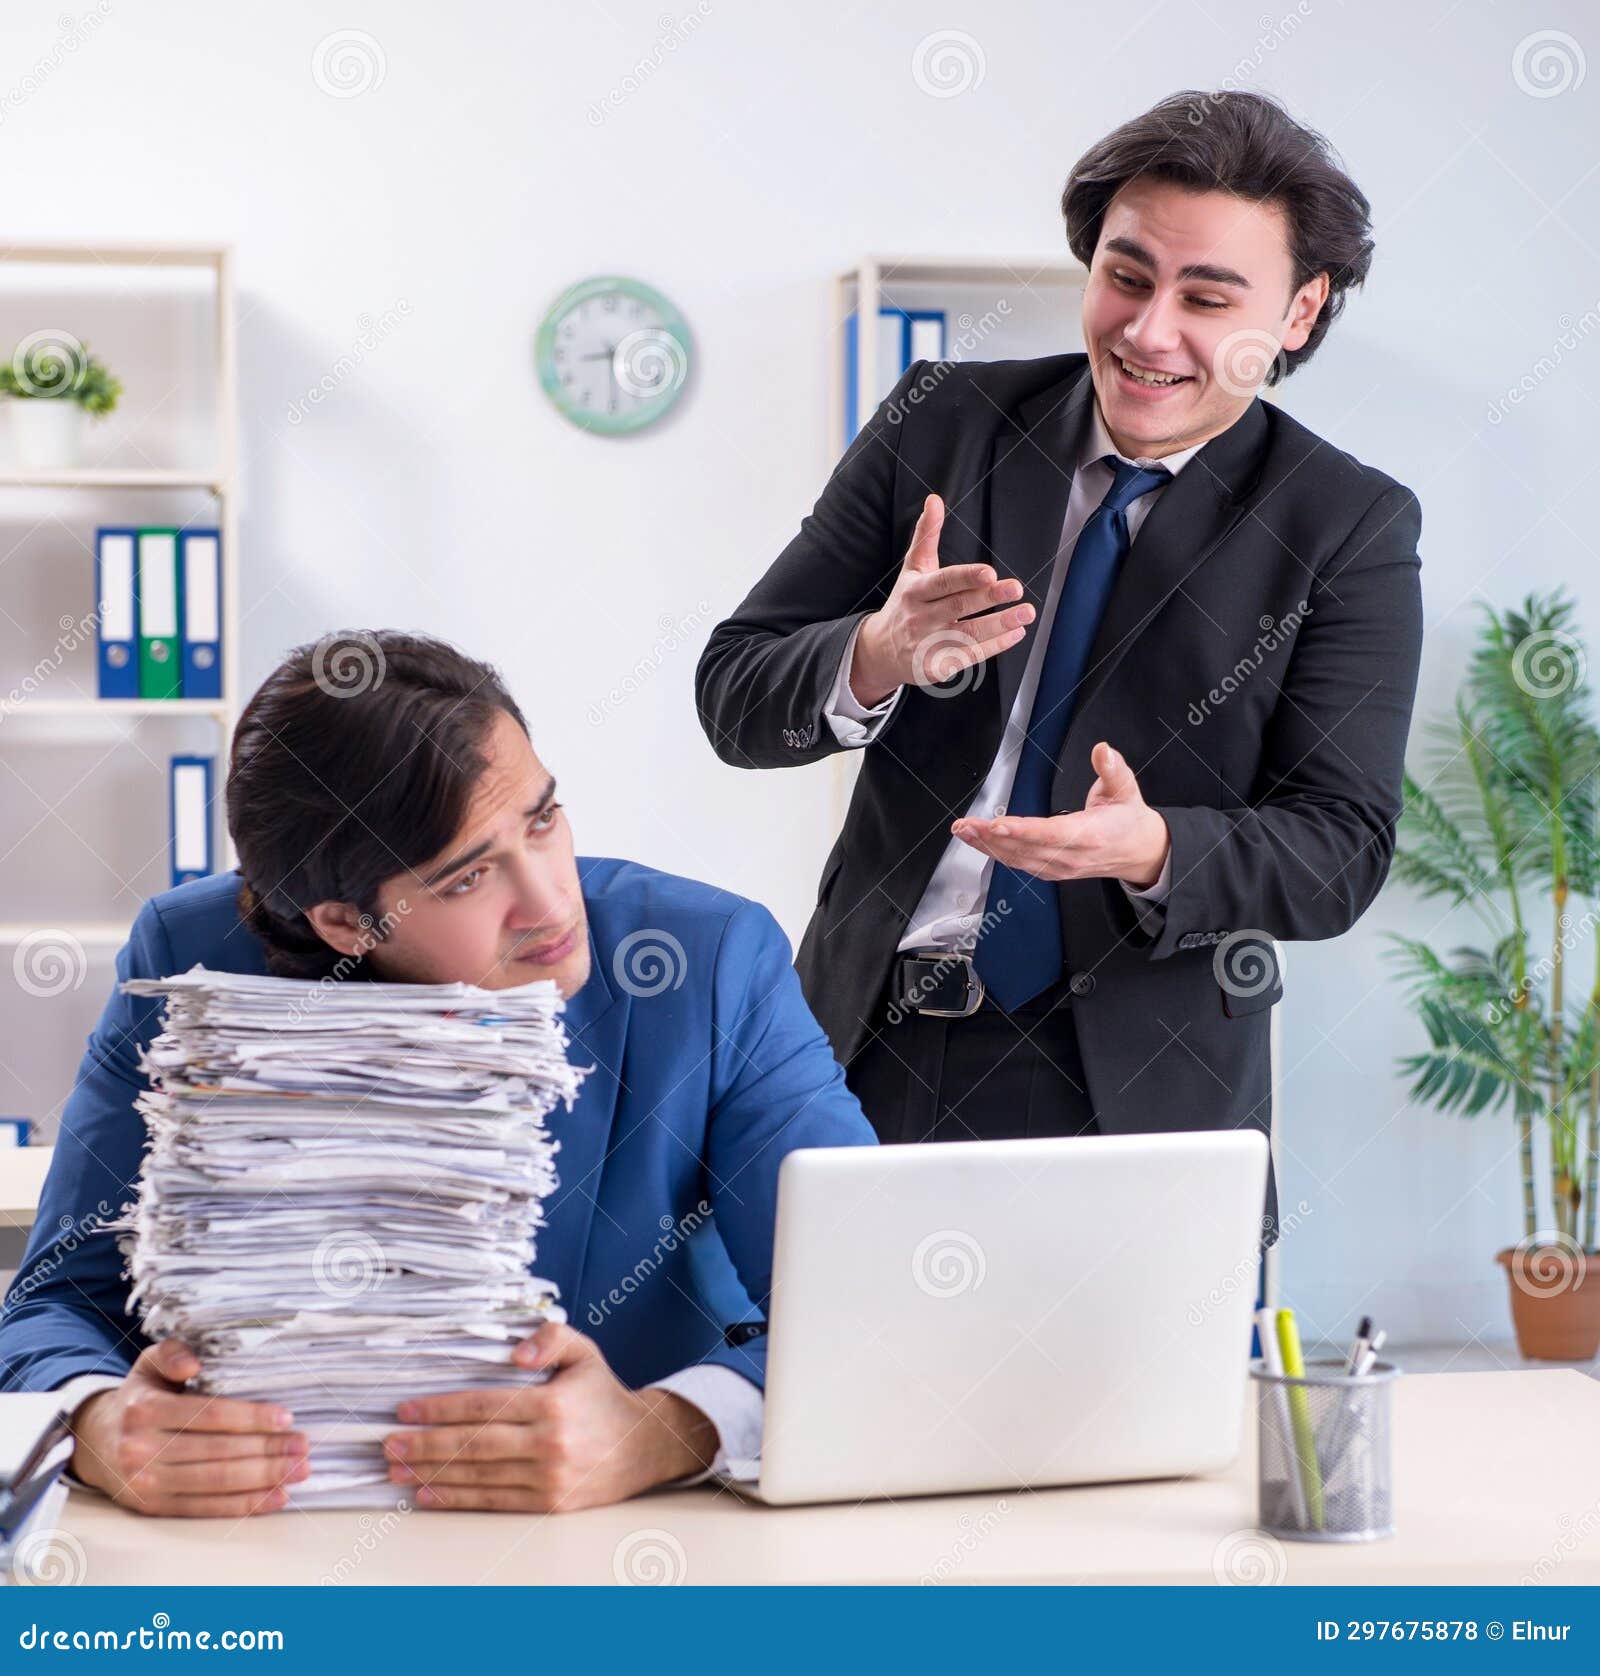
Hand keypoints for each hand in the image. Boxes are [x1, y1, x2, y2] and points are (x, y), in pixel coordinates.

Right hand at [68, 1340, 308, 1516]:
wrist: (93, 1441)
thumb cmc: (138, 1397)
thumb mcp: (147, 1364)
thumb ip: (171, 1353)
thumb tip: (194, 1363)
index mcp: (145, 1410)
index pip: (208, 1415)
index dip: (250, 1417)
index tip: (287, 1417)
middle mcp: (143, 1450)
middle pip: (217, 1453)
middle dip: (267, 1451)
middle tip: (304, 1447)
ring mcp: (147, 1484)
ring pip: (215, 1483)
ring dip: (264, 1479)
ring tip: (299, 1470)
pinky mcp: (154, 1508)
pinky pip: (205, 1508)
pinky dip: (244, 1505)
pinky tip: (275, 1497)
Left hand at [384, 1322, 717, 1511]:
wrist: (643, 1446)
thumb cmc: (602, 1394)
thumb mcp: (583, 1352)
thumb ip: (550, 1337)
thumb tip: (514, 1353)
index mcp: (552, 1403)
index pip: (483, 1405)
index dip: (440, 1408)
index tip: (405, 1409)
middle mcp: (549, 1443)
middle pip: (473, 1445)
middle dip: (425, 1444)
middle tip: (387, 1444)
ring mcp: (548, 1478)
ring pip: (478, 1476)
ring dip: (431, 1473)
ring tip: (396, 1469)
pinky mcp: (549, 1504)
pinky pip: (494, 1501)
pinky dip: (456, 1498)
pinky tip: (427, 1493)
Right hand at [849, 493, 1034, 705]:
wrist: (881, 651)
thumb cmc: (905, 603)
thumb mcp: (912, 568)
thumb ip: (926, 535)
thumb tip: (935, 499)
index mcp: (916, 590)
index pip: (943, 582)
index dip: (966, 578)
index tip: (990, 572)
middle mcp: (921, 617)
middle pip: (958, 607)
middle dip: (989, 598)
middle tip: (1017, 589)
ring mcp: (929, 644)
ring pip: (968, 634)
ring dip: (999, 625)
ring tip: (1026, 613)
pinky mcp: (937, 667)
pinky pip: (970, 656)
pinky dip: (994, 646)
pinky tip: (1016, 633)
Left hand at [953, 741, 1170, 886]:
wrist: (1138, 851)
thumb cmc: (1128, 819)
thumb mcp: (1126, 788)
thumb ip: (1112, 768)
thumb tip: (1102, 750)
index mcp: (1091, 836)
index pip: (1051, 835)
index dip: (1022, 831)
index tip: (997, 825)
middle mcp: (1072, 857)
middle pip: (1026, 849)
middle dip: (991, 838)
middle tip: (965, 824)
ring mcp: (1060, 868)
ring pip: (1017, 860)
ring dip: (987, 846)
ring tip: (964, 831)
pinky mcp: (1051, 871)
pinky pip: (1019, 864)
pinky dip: (997, 854)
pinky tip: (979, 842)